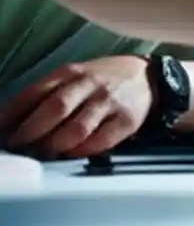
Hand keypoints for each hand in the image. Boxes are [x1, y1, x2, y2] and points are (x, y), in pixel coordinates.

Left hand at [0, 56, 151, 158]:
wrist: (148, 77)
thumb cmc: (101, 80)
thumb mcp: (74, 76)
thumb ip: (47, 94)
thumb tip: (11, 121)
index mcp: (71, 72)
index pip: (34, 92)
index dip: (12, 114)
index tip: (0, 131)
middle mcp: (90, 84)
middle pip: (55, 110)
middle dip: (31, 133)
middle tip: (20, 146)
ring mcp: (110, 103)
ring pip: (76, 129)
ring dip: (55, 146)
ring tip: (46, 152)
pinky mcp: (127, 121)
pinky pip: (100, 142)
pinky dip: (81, 151)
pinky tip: (73, 152)